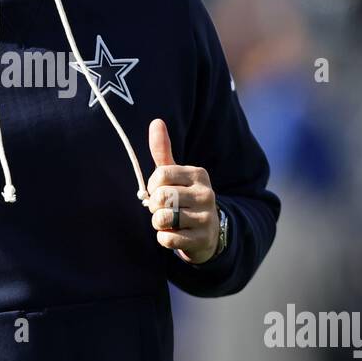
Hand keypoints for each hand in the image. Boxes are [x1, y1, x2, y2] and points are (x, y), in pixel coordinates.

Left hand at [144, 118, 219, 263]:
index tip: (160, 191)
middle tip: (163, 208)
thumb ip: (163, 151)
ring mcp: (206, 217)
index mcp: (198, 174)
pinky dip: (164, 238)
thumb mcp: (175, 174)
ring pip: (162, 219)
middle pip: (160, 197)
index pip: (160, 175)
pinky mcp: (202, 240)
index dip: (153, 186)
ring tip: (169, 221)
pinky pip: (168, 239)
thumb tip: (156, 121)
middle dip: (154, 206)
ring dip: (158, 223)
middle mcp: (206, 194)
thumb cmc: (185, 198)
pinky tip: (175, 234)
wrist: (208, 232)